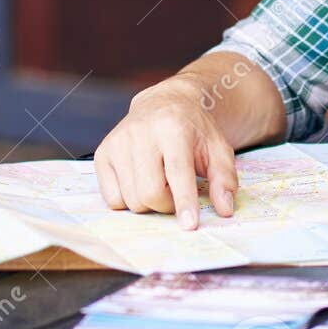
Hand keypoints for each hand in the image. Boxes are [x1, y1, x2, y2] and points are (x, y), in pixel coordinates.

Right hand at [93, 75, 239, 229]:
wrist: (164, 103)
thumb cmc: (193, 131)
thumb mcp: (218, 149)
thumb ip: (224, 179)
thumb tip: (224, 209)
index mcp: (172, 127)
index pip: (177, 173)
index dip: (184, 201)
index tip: (190, 224)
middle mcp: (140, 132)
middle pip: (150, 193)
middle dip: (167, 205)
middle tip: (176, 194)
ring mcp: (117, 142)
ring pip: (131, 199)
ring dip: (149, 203)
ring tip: (159, 184)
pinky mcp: (103, 153)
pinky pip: (112, 199)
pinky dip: (129, 200)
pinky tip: (140, 183)